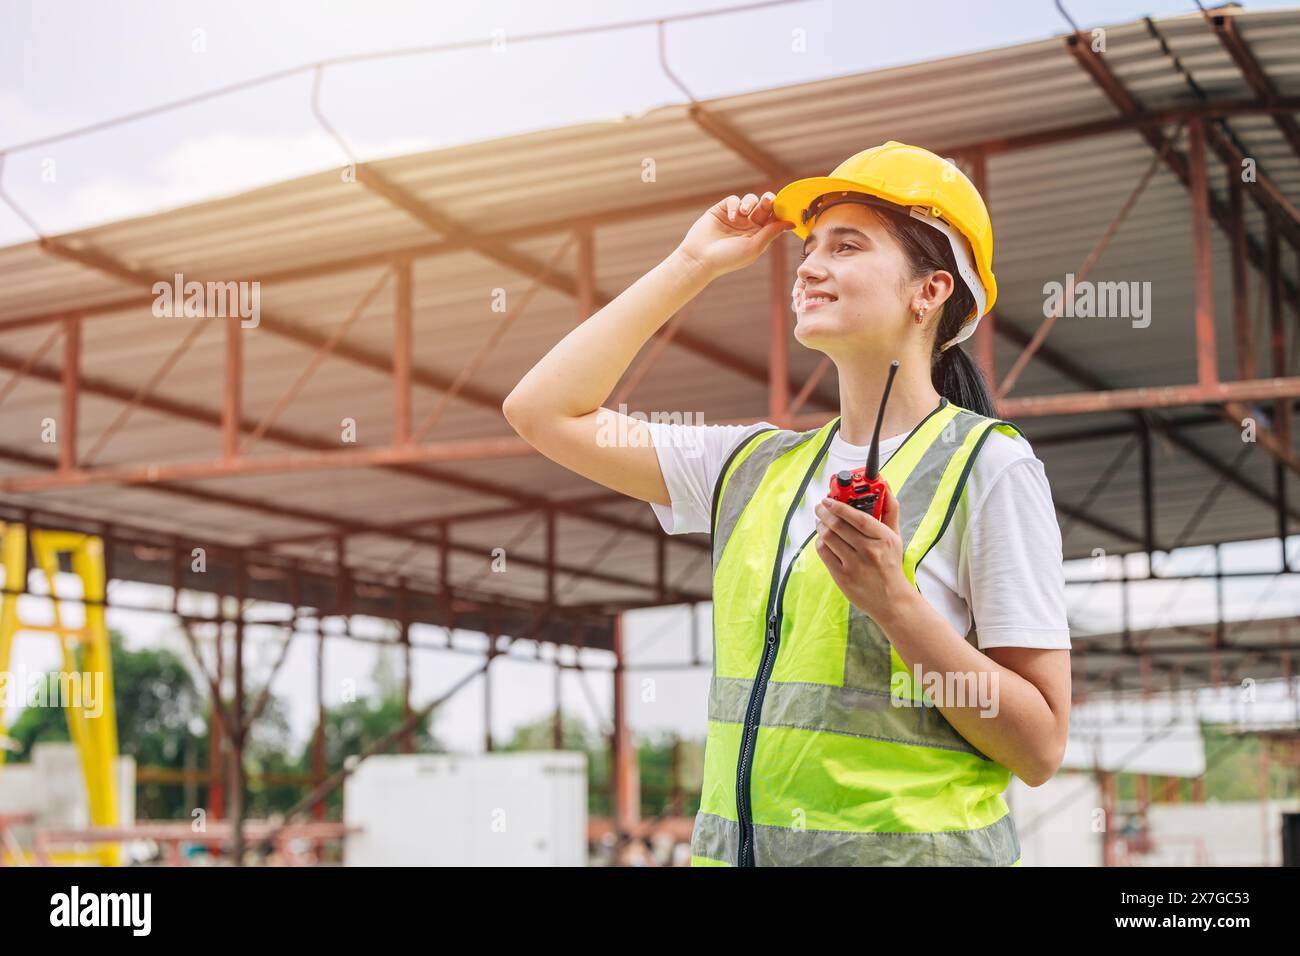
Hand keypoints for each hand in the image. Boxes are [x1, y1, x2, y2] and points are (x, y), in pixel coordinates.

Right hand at [675, 191, 793, 279]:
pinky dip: (734, 205)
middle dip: (768, 202)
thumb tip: (791, 223)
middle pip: (764, 207)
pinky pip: (733, 200)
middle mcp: (748, 225)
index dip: (780, 211)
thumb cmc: (728, 258)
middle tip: (767, 201)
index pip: (774, 219)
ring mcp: (735, 217)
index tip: (784, 207)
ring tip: (743, 212)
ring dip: (750, 203)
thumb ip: (771, 232)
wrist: (700, 258)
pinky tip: (731, 216)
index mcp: (759, 235)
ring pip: (750, 200)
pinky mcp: (721, 210)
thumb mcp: (754, 247)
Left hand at [813, 488, 914, 623]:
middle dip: (824, 512)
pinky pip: (824, 553)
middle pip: (838, 526)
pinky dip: (820, 542)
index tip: (829, 498)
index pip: (858, 518)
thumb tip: (886, 486)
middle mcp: (869, 552)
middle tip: (820, 506)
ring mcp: (854, 565)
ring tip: (820, 520)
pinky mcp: (842, 577)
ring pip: (828, 538)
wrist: (891, 600)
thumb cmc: (891, 564)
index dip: (840, 506)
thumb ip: (890, 510)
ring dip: (820, 525)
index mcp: (884, 539)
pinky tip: (823, 538)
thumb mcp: (895, 537)